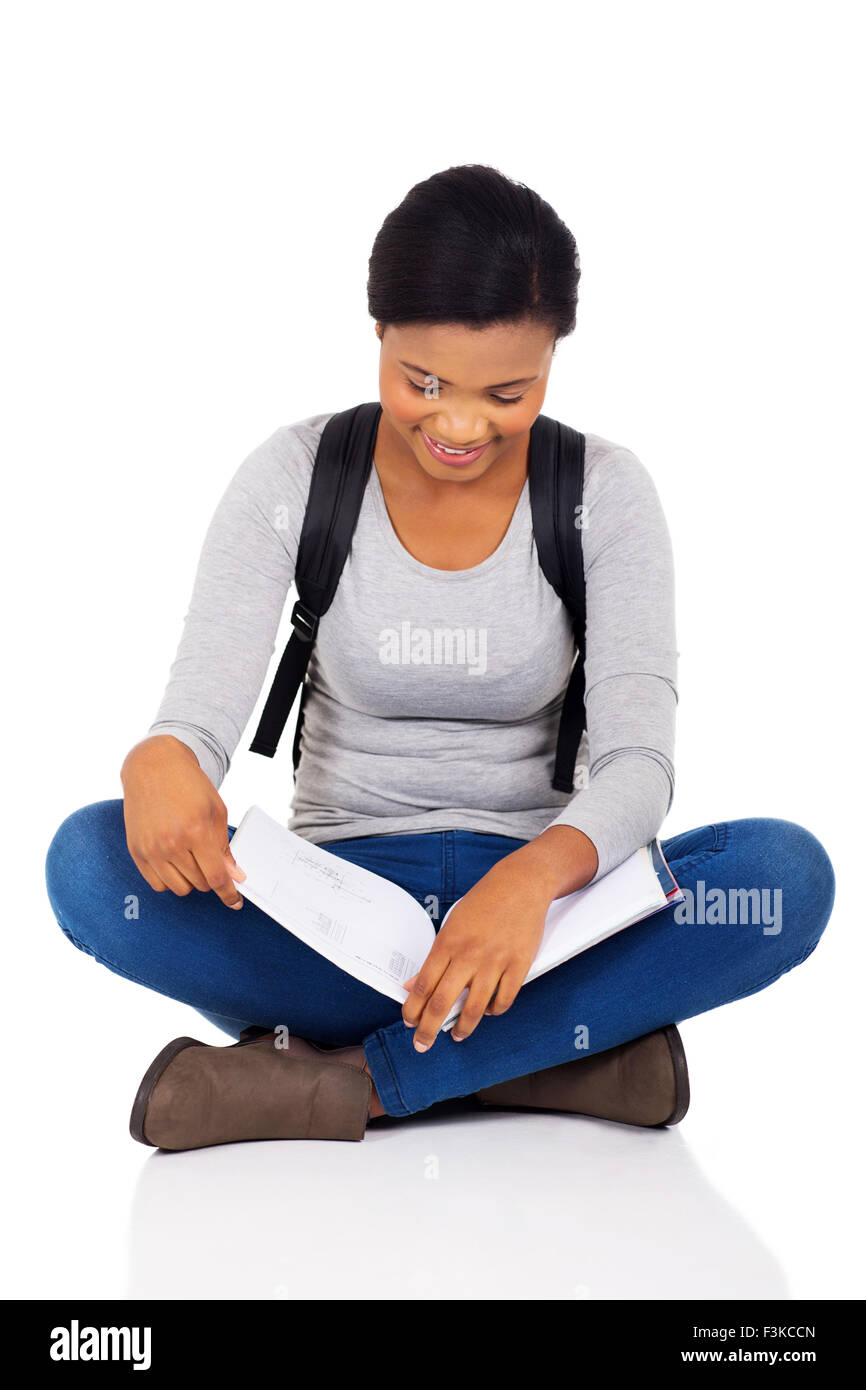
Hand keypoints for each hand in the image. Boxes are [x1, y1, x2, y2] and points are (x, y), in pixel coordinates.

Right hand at [120, 735, 245, 908]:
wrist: (153, 766)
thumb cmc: (188, 784)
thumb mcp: (216, 811)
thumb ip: (224, 846)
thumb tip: (235, 876)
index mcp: (196, 831)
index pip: (216, 877)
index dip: (228, 893)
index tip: (235, 901)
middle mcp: (171, 843)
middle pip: (199, 884)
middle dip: (211, 877)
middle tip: (210, 859)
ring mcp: (151, 849)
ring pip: (179, 889)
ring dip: (191, 880)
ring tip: (192, 858)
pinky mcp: (136, 851)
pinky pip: (157, 884)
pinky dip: (170, 880)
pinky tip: (175, 862)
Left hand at [400, 848, 554, 1050]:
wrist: (521, 884)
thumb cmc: (484, 901)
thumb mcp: (452, 923)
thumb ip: (435, 956)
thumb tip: (415, 984)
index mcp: (448, 942)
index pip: (424, 985)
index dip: (414, 1009)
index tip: (409, 1021)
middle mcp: (470, 955)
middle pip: (444, 1002)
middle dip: (429, 1029)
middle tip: (422, 1044)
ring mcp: (496, 961)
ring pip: (475, 1008)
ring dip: (463, 1027)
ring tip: (457, 1035)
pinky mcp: (519, 965)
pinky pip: (504, 999)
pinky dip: (494, 1010)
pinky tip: (488, 1011)